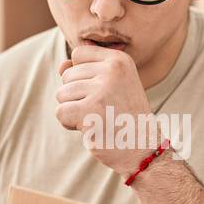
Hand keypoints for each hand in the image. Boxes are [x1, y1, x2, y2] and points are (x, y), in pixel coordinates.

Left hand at [55, 44, 159, 175]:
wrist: (142, 149)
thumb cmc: (124, 116)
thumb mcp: (111, 85)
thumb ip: (85, 71)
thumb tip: (61, 66)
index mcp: (120, 60)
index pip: (78, 54)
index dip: (81, 75)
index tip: (102, 92)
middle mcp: (112, 70)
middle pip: (67, 76)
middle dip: (76, 96)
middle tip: (102, 110)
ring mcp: (102, 91)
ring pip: (61, 94)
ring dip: (73, 110)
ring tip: (97, 118)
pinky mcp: (90, 112)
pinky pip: (61, 112)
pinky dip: (69, 124)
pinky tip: (90, 128)